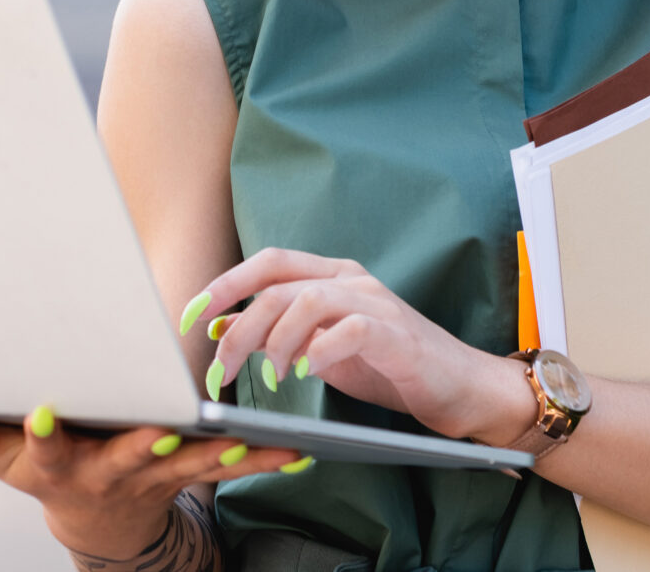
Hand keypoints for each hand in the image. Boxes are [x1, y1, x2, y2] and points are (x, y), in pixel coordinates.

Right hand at [0, 405, 302, 559]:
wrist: (100, 523)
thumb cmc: (48, 474)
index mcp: (58, 464)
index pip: (43, 447)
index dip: (40, 433)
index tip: (40, 409)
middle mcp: (107, 472)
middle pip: (125, 456)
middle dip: (142, 443)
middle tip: (162, 428)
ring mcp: (153, 475)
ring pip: (188, 462)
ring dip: (222, 454)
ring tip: (253, 441)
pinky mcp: (189, 471)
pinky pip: (228, 464)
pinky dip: (263, 457)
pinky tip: (296, 449)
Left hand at [181, 248, 532, 444]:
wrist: (460, 387)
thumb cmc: (389, 367)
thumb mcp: (323, 350)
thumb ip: (280, 335)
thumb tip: (221, 328)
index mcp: (332, 276)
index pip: (268, 263)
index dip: (225, 284)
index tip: (189, 316)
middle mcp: (351, 280)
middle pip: (278, 284)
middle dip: (237, 325)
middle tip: (222, 368)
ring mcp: (376, 303)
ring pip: (307, 300)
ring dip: (275, 340)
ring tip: (271, 376)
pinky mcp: (397, 335)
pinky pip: (351, 329)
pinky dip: (322, 350)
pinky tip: (310, 372)